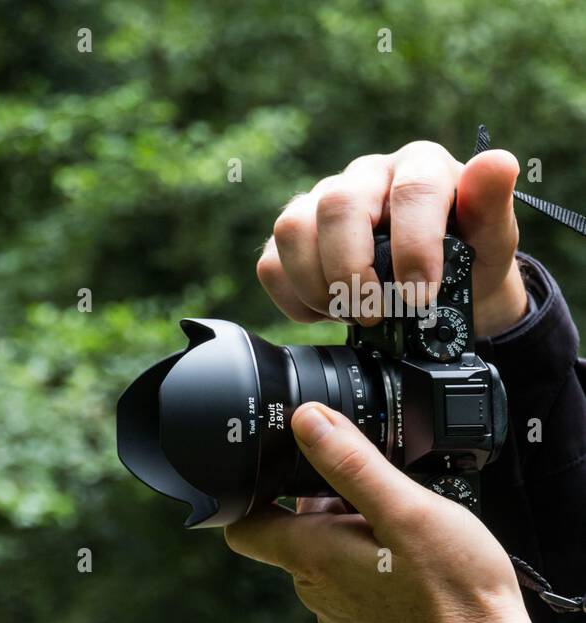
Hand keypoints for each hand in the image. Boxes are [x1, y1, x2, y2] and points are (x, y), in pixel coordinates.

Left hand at [224, 403, 534, 622]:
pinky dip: (376, 561)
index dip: (249, 495)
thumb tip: (306, 421)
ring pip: (329, 555)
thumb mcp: (406, 510)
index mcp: (310, 555)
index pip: (243, 525)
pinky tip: (416, 560)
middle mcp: (314, 588)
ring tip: (406, 527)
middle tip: (378, 493)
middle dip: (327, 504)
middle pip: (296, 532)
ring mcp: (339, 613)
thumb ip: (351, 463)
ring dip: (357, 531)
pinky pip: (356, 581)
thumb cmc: (453, 594)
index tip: (277, 471)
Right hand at [257, 141, 527, 337]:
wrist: (439, 294)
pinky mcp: (295, 236)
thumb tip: (496, 164)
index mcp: (420, 166)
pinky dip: (293, 298)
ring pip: (293, 229)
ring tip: (348, 313)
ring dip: (316, 285)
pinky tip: (325, 311)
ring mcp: (322, 202)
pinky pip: (270, 262)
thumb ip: (493, 205)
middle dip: (352, 270)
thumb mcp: (494, 241)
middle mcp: (366, 176)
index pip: (411, 190)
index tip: (420, 296)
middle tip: (374, 313)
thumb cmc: (467, 262)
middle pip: (338, 205)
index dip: (414, 246)